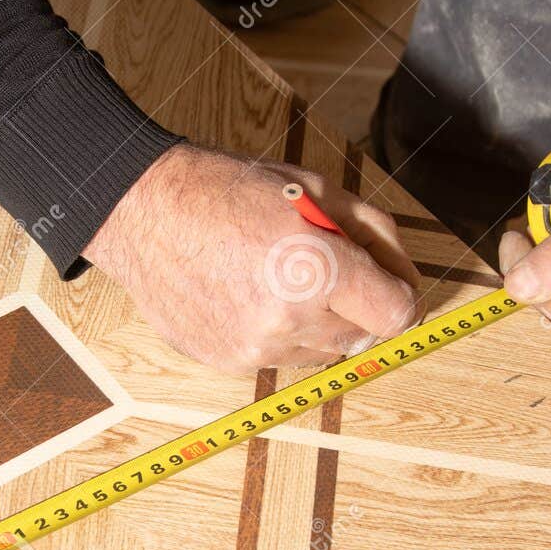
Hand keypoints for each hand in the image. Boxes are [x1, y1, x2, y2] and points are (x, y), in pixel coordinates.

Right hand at [82, 143, 421, 374]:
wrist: (143, 212)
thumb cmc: (229, 190)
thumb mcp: (317, 187)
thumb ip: (375, 233)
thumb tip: (407, 279)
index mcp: (318, 269)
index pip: (396, 315)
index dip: (399, 296)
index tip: (387, 284)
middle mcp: (289, 317)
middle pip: (360, 337)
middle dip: (353, 305)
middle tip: (320, 268)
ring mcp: (256, 346)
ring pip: (320, 352)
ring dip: (315, 322)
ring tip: (277, 278)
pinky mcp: (228, 362)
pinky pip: (278, 357)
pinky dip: (275, 332)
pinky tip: (245, 294)